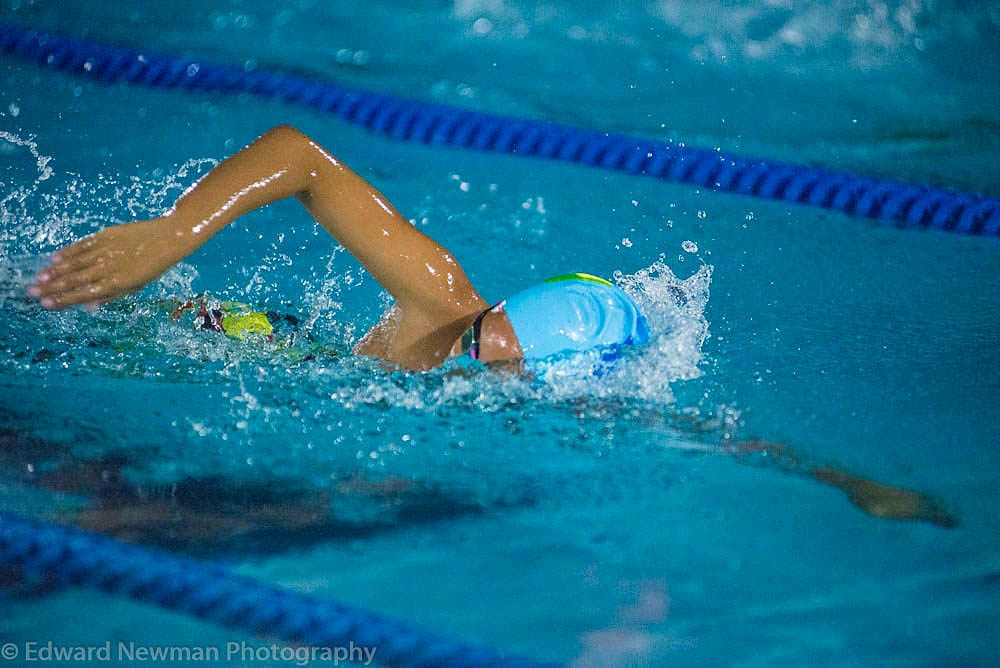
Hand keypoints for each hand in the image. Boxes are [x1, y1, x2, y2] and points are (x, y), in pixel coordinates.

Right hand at [28, 217, 194, 309]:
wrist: (169, 238)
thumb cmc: (154, 266)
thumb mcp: (137, 286)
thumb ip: (112, 295)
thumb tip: (88, 306)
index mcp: (118, 283)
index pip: (85, 294)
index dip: (64, 300)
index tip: (47, 305)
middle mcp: (109, 267)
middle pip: (75, 279)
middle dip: (52, 287)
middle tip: (34, 292)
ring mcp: (106, 250)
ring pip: (75, 262)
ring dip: (55, 271)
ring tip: (40, 277)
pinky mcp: (106, 235)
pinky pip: (82, 245)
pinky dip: (68, 252)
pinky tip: (54, 258)